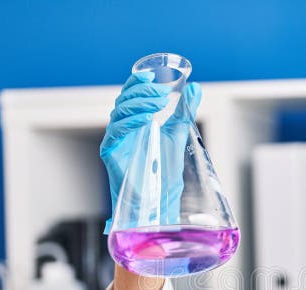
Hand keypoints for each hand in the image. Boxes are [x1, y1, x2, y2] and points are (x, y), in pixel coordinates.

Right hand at [100, 72, 201, 232]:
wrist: (160, 198)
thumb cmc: (164, 170)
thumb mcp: (178, 133)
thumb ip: (184, 111)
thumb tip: (195, 88)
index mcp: (134, 121)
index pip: (131, 95)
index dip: (137, 82)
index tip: (151, 75)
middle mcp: (122, 128)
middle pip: (124, 100)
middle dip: (142, 92)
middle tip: (162, 94)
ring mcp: (115, 140)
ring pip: (119, 112)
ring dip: (139, 104)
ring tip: (159, 104)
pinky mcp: (110, 153)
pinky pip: (115, 132)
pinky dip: (130, 121)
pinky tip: (146, 119)